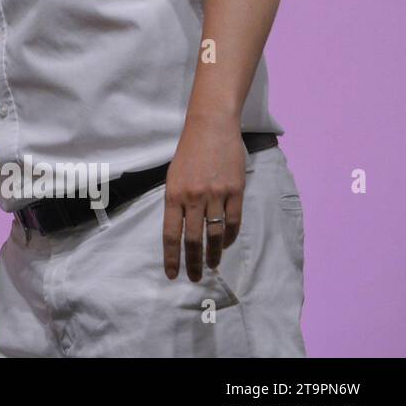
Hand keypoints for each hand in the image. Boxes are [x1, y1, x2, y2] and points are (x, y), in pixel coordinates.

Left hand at [163, 114, 246, 281]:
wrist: (211, 127)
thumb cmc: (189, 151)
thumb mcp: (173, 176)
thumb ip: (175, 201)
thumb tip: (178, 227)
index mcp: (173, 194)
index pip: (170, 233)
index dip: (171, 256)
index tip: (171, 274)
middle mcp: (193, 197)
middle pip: (193, 239)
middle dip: (192, 262)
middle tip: (193, 278)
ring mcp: (215, 195)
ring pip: (215, 234)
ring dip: (213, 254)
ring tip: (211, 266)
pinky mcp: (235, 191)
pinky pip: (234, 221)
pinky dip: (229, 237)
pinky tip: (225, 244)